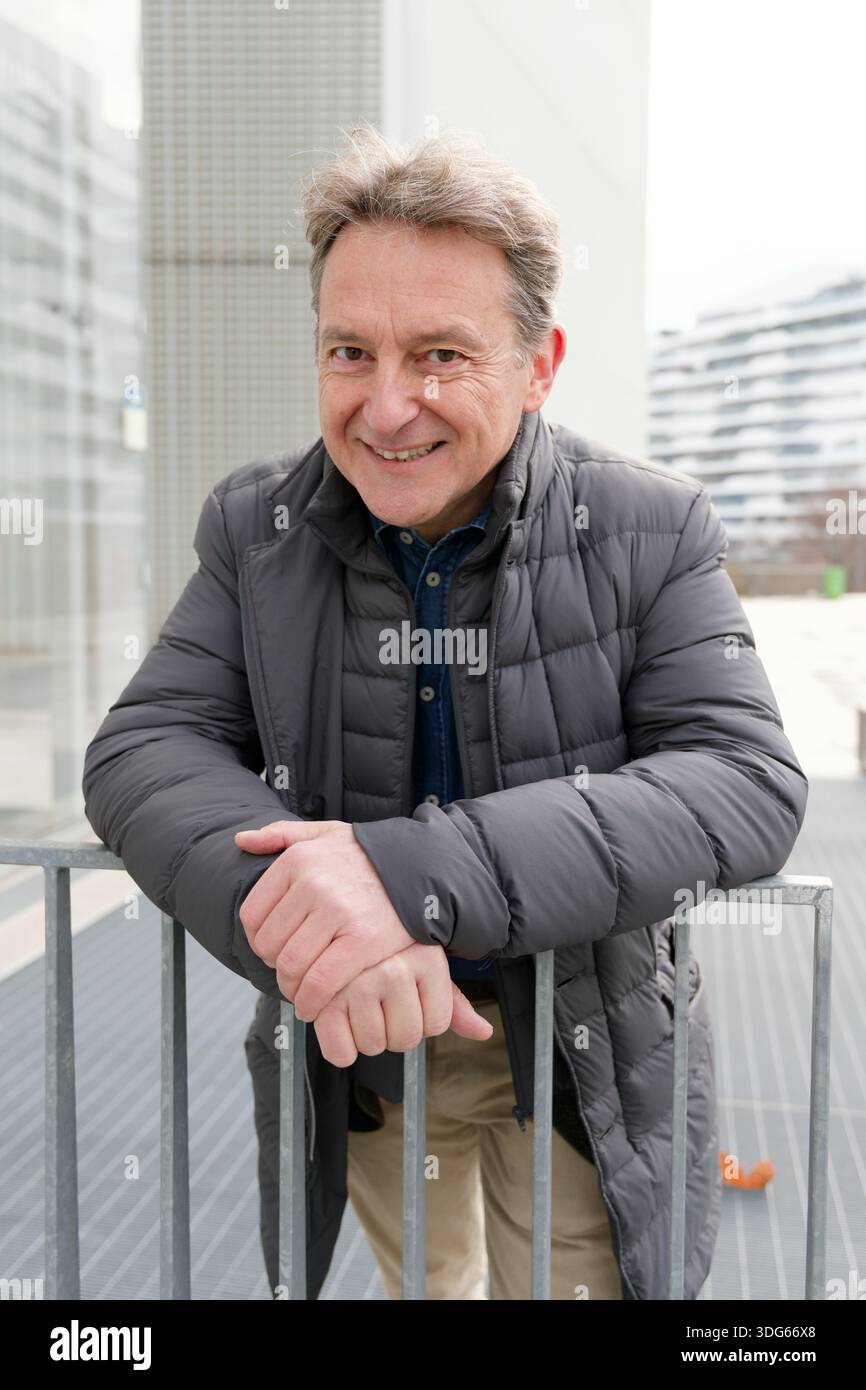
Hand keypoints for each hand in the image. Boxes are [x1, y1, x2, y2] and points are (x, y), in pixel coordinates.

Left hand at [235, 819, 416, 1017]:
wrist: (424, 868)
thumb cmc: (370, 856)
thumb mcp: (326, 833)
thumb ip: (281, 834)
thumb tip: (241, 840)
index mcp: (298, 860)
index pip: (252, 915)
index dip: (257, 941)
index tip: (274, 951)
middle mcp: (313, 884)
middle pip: (270, 945)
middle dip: (276, 969)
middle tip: (291, 976)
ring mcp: (338, 913)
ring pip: (291, 966)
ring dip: (292, 989)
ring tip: (302, 993)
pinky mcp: (362, 941)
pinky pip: (321, 982)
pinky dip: (312, 1002)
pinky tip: (315, 1006)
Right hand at [313, 940, 493, 1067]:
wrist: (339, 907)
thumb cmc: (384, 944)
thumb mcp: (423, 963)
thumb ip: (452, 1002)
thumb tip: (484, 1032)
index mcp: (426, 960)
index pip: (436, 1025)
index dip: (421, 1021)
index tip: (405, 999)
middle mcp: (396, 968)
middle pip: (405, 1039)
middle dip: (392, 1032)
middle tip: (378, 1004)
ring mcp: (359, 982)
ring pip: (373, 1045)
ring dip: (364, 1036)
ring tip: (355, 1005)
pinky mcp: (326, 996)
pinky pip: (341, 1052)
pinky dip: (338, 1047)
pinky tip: (337, 1019)